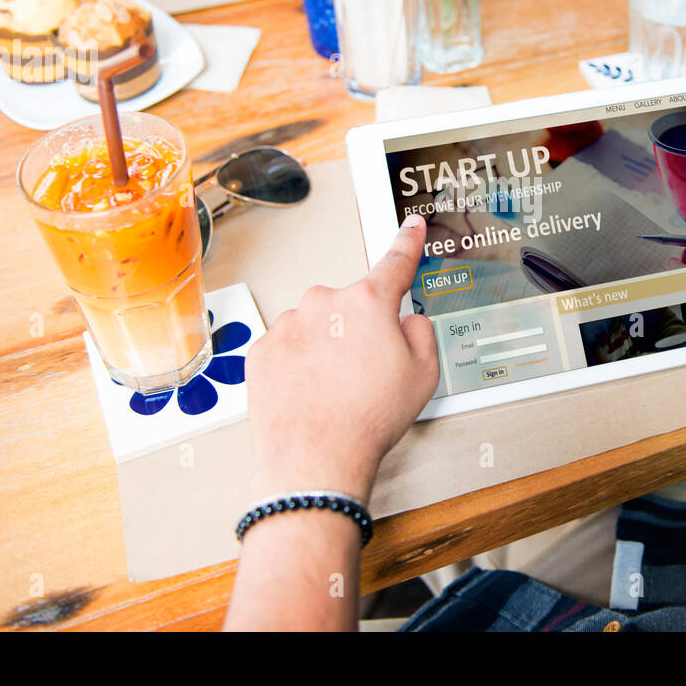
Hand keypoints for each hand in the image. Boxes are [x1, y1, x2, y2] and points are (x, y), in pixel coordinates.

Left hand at [243, 214, 439, 500]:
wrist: (315, 458)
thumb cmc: (367, 420)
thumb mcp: (424, 375)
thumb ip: (420, 333)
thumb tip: (405, 322)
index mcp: (367, 303)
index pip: (395, 263)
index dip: (408, 243)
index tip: (411, 227)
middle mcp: (323, 303)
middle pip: (349, 307)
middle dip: (358, 331)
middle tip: (366, 373)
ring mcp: (287, 325)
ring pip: (315, 326)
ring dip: (325, 349)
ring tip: (335, 391)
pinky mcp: (261, 350)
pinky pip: (287, 347)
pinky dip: (298, 365)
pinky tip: (311, 393)